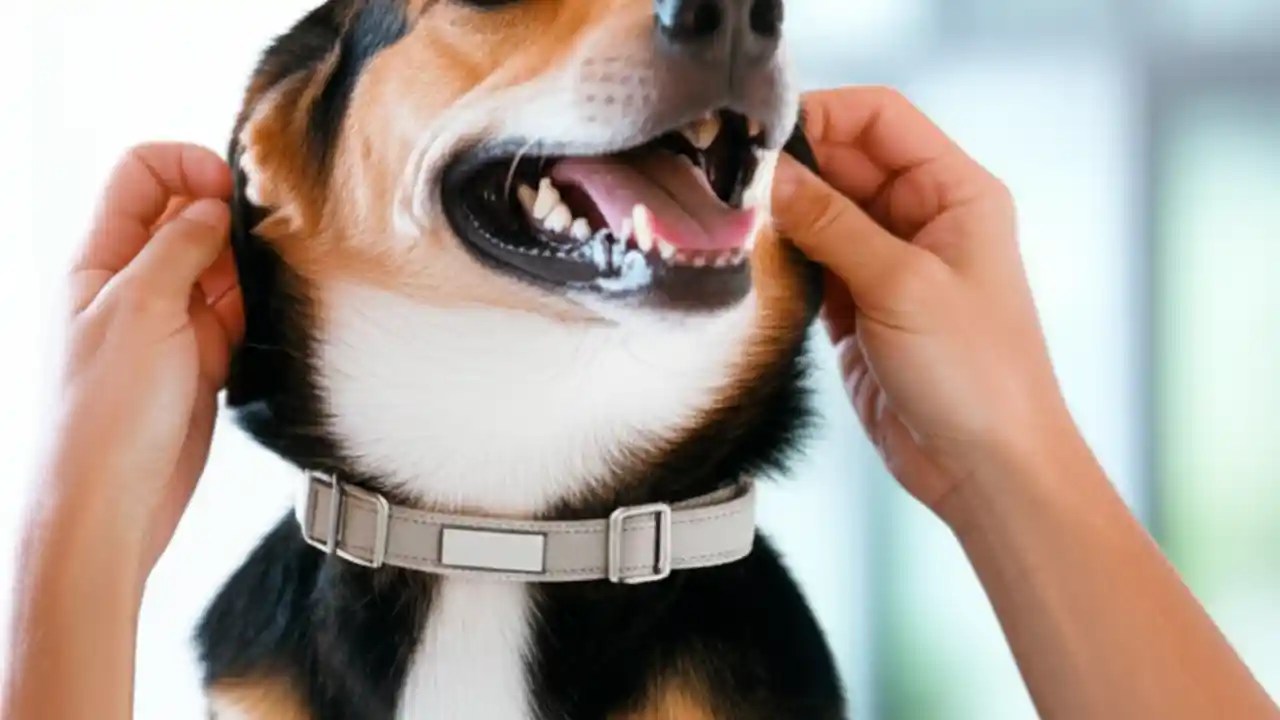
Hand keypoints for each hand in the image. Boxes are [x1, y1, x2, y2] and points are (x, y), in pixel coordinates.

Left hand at [51, 142, 241, 575]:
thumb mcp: (140, 310)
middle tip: (266, 232)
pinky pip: (235, 314)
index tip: (231, 187)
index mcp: (99, 261)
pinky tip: (271, 313)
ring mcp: (168, 323)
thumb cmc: (103, 417)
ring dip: (247, 263)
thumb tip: (212, 204)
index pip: (140, 176)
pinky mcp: (199, 359)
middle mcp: (132, 285)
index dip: (186, 166)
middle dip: (227, 214)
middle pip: (184, 216)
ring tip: (272, 277)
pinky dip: (257, 307)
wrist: (111, 504)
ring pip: (217, 266)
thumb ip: (178, 247)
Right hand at [773, 88, 1075, 519]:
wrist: (986, 467)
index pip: (880, 118)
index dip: (822, 115)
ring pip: (819, 215)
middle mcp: (922, 219)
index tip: (763, 136)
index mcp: (955, 193)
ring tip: (736, 228)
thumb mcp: (901, 286)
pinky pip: (810, 264)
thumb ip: (832, 224)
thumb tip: (769, 175)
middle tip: (735, 188)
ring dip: (780, 220)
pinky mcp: (858, 309)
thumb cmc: (976, 374)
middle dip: (790, 171)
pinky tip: (753, 267)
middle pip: (842, 164)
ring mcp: (887, 265)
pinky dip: (781, 263)